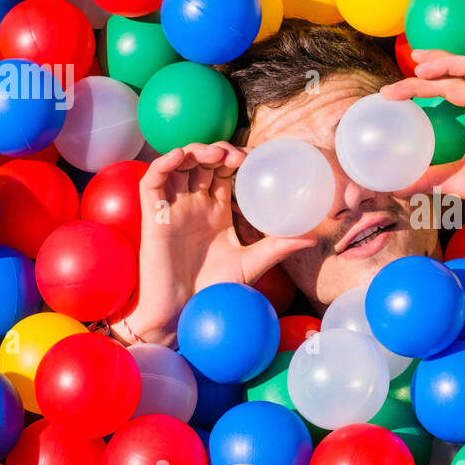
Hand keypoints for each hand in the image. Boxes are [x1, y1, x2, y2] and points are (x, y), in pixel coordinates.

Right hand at [114, 142, 314, 345]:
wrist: (182, 314)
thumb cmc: (213, 291)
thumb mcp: (251, 264)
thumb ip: (277, 248)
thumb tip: (313, 237)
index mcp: (216, 210)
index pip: (225, 171)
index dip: (236, 156)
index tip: (256, 156)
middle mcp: (194, 204)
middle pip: (203, 162)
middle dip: (219, 150)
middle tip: (239, 157)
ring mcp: (173, 207)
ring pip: (179, 165)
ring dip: (196, 151)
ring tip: (216, 155)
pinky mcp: (153, 216)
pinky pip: (152, 180)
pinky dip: (163, 162)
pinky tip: (180, 156)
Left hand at [380, 46, 464, 224]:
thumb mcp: (458, 184)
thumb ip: (430, 181)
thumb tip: (397, 189)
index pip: (447, 87)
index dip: (420, 84)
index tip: (390, 93)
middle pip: (459, 72)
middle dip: (431, 63)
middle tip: (407, 61)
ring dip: (452, 61)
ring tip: (423, 65)